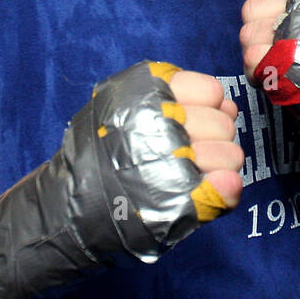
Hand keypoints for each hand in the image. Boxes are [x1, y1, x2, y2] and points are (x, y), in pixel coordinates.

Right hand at [0, 61, 244, 298]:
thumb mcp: (124, 108)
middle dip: (217, 137)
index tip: (193, 121)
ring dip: (222, 165)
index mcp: (148, 95)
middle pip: (224, 124)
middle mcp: (161, 125)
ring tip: (197, 173)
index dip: (210, 106)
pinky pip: (229, 188)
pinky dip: (225, 190)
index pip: (211, 90)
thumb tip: (228, 107)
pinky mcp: (179, 203)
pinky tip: (211, 191)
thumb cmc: (101, 154)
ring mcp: (171, 163)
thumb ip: (176, 99)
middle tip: (194, 152)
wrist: (67, 208)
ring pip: (232, 155)